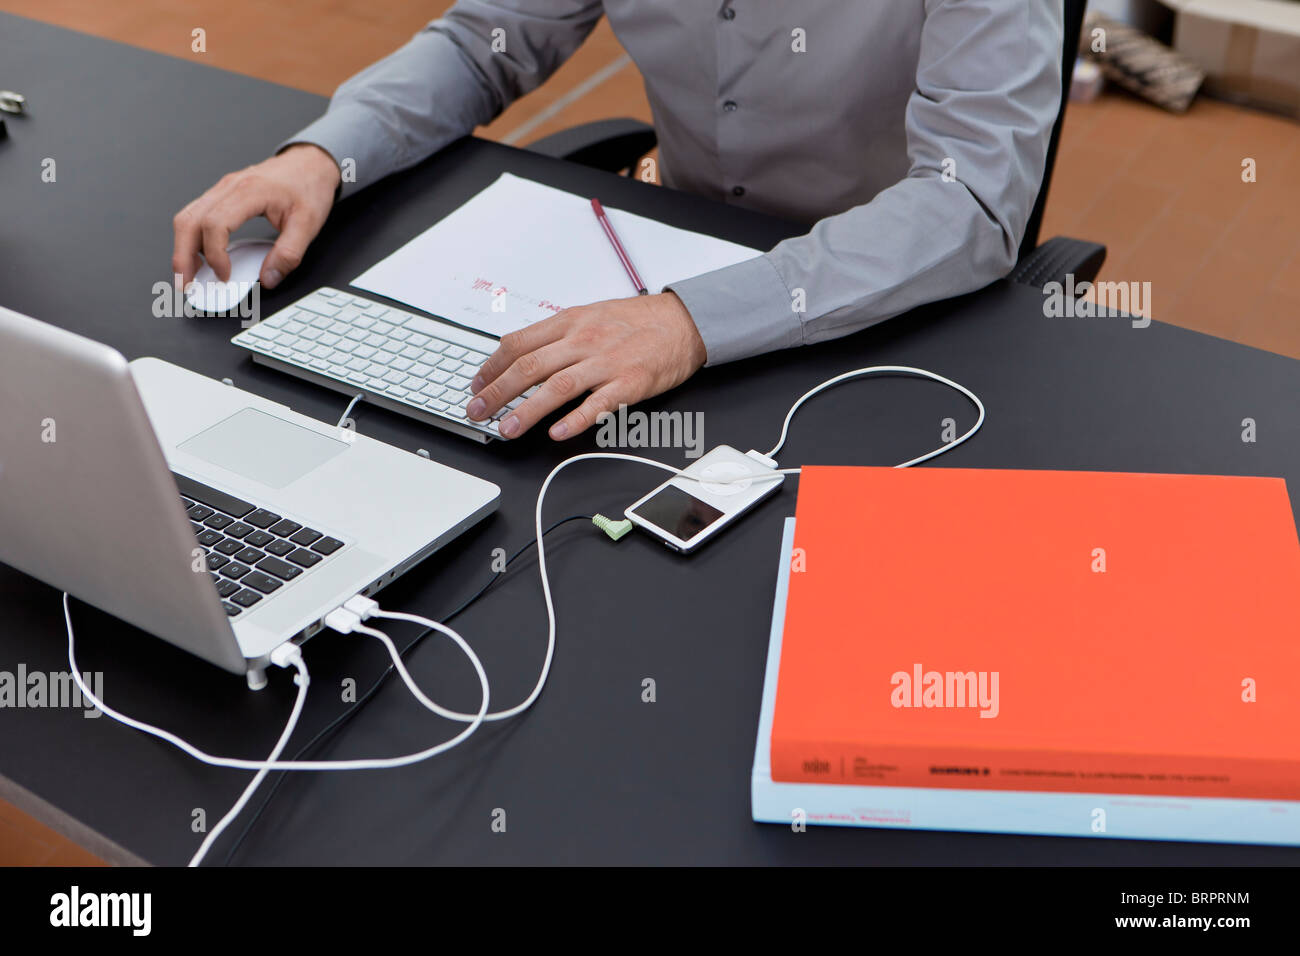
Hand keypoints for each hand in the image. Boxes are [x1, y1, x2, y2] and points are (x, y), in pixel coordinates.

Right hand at [171, 143, 340, 289]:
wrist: (310, 163)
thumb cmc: (308, 186)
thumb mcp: (308, 225)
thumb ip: (288, 254)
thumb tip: (268, 278)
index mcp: (249, 191)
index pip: (215, 224)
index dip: (215, 255)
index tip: (225, 276)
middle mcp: (229, 187)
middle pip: (189, 220)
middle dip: (183, 256)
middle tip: (186, 283)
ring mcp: (222, 189)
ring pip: (188, 216)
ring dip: (183, 247)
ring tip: (190, 274)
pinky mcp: (222, 194)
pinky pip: (197, 214)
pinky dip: (192, 237)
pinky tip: (200, 255)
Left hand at [466, 292, 706, 439]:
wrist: (682, 321)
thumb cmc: (635, 321)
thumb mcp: (589, 315)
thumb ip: (556, 335)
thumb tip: (519, 354)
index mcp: (569, 322)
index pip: (518, 343)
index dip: (491, 367)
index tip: (476, 385)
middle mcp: (582, 340)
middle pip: (529, 366)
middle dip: (497, 392)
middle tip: (477, 411)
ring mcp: (605, 362)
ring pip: (557, 387)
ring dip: (527, 411)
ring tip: (507, 429)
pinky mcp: (629, 383)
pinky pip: (598, 404)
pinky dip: (575, 420)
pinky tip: (558, 433)